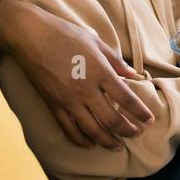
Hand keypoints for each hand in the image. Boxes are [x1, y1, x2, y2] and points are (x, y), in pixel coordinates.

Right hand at [0, 0, 155, 149]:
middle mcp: (85, 89)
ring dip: (107, 141)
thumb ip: (115, 61)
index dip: (140, 112)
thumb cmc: (64, 33)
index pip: (126, 99)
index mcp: (99, 72)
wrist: (30, 35)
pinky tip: (90, 143)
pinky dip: (81, 140)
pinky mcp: (53, 104)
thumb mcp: (94, 42)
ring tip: (117, 145)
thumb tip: (133, 75)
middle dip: (127, 130)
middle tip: (137, 134)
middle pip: (111, 119)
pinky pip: (69, 128)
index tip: (149, 119)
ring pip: (91, 130)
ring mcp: (68, 100)